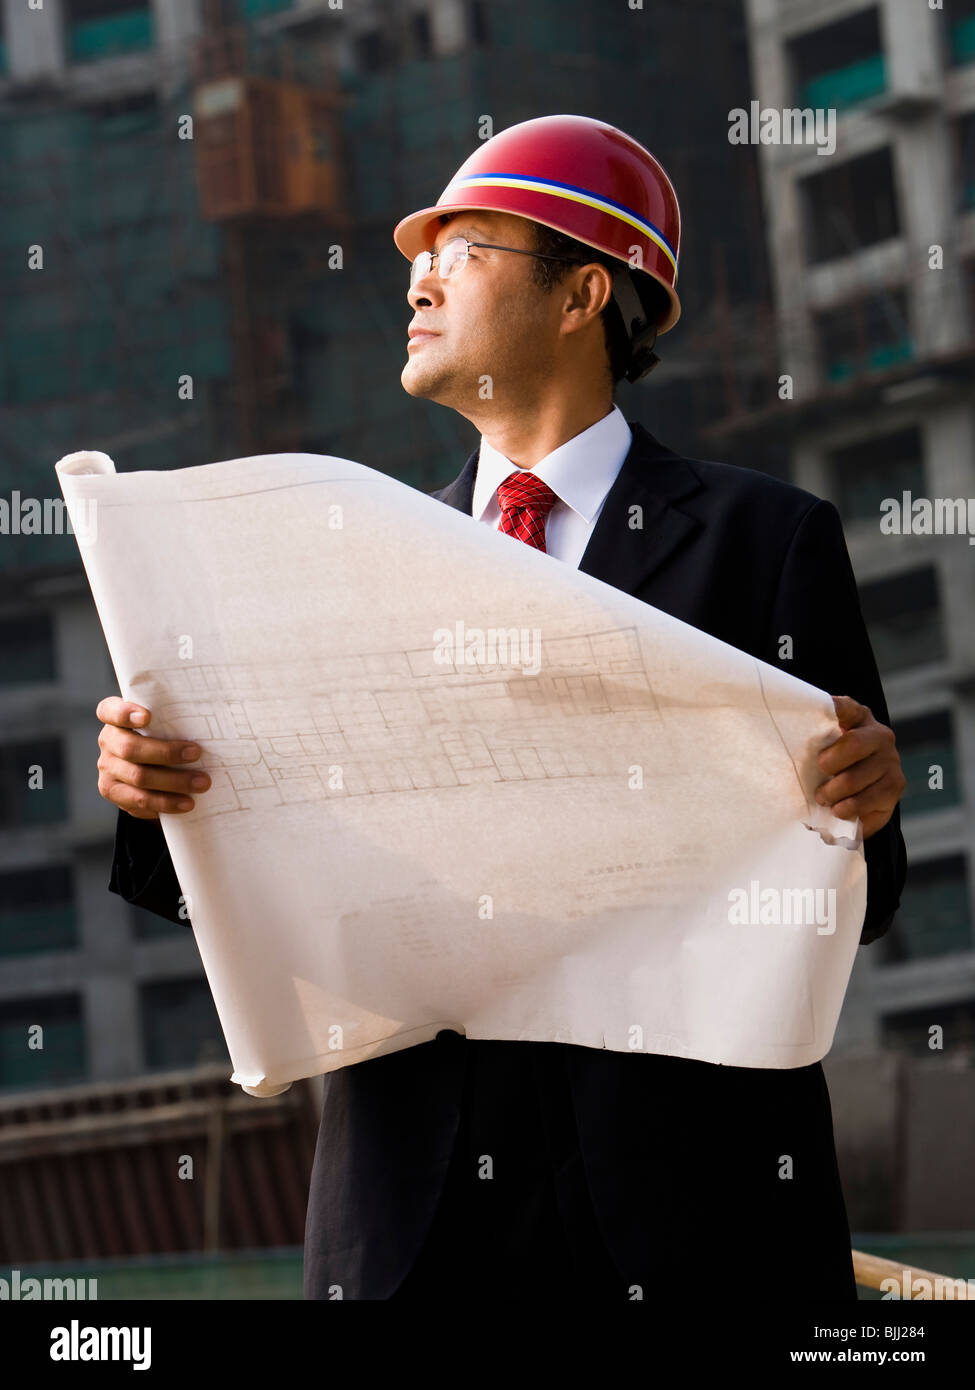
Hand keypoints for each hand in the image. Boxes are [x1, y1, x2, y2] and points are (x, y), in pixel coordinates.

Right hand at [96, 697, 210, 819]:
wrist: (150, 770)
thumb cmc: (164, 737)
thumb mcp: (164, 723)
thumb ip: (174, 718)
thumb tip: (211, 718)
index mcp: (115, 718)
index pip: (110, 710)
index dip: (124, 713)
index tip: (147, 717)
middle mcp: (107, 742)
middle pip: (130, 748)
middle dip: (167, 752)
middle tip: (196, 754)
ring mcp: (108, 769)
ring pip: (138, 777)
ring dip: (174, 782)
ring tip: (202, 783)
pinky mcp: (114, 793)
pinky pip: (139, 801)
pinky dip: (166, 803)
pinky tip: (186, 803)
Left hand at [815, 695, 905, 840]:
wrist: (860, 788)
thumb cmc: (834, 761)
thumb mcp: (824, 744)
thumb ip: (814, 735)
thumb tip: (790, 725)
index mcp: (859, 717)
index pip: (847, 707)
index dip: (836, 707)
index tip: (825, 711)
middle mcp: (880, 735)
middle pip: (855, 744)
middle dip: (829, 764)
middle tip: (815, 775)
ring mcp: (892, 761)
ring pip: (857, 780)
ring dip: (833, 795)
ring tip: (824, 799)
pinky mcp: (895, 787)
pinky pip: (868, 803)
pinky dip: (848, 811)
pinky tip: (839, 810)